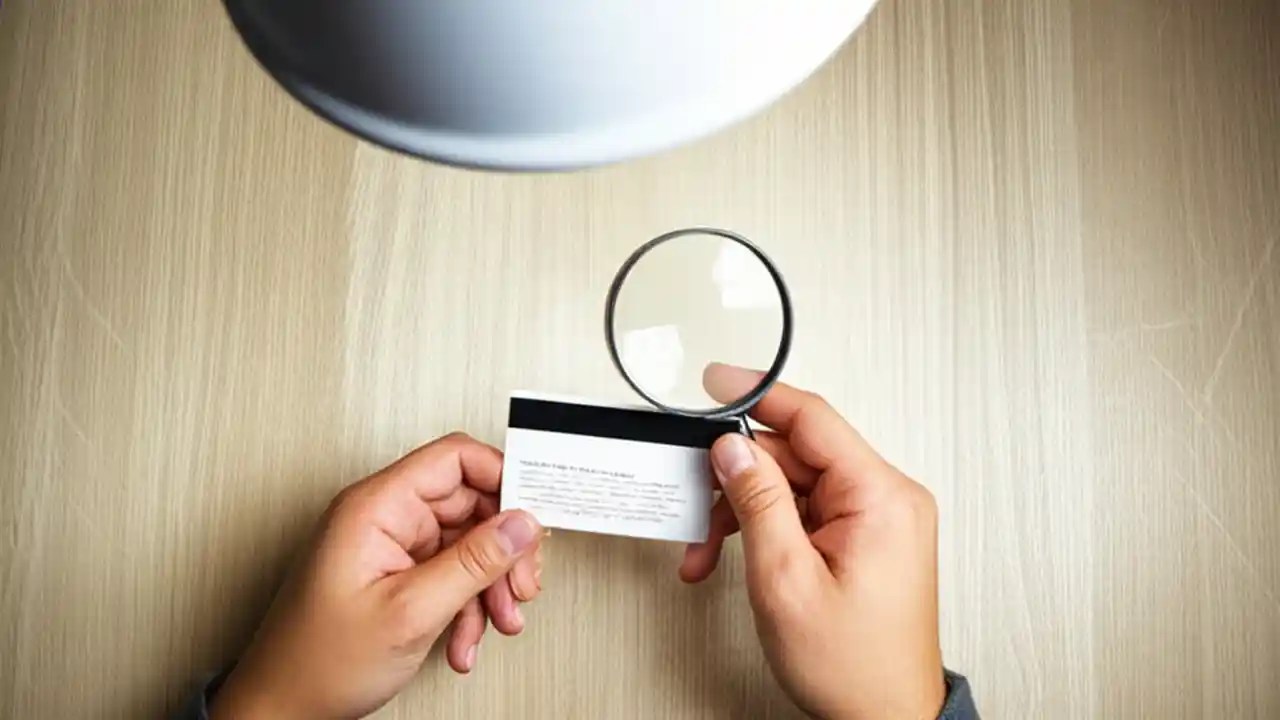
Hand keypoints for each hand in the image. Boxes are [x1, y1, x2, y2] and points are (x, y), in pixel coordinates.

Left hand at [211, 433, 545, 719]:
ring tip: (495, 622)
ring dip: (488, 588)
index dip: (503, 478)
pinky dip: (467, 606)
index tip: (534, 513)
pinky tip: (464, 639)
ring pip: (467, 545)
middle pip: (470, 505)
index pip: (455, 459)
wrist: (282, 708)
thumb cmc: (317, 662)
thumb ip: (473, 562)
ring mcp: (390, 546)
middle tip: (520, 586)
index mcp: (376, 506)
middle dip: (502, 551)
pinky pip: (451, 574)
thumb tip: (520, 524)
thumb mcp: (411, 610)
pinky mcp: (396, 574)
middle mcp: (384, 517)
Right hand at [682, 365, 944, 719]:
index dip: (758, 395)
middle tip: (696, 504)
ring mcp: (879, 518)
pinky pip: (807, 510)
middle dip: (737, 482)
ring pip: (794, 485)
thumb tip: (734, 448)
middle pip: (796, 455)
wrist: (886, 719)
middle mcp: (887, 499)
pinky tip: (738, 555)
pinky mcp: (866, 537)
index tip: (715, 381)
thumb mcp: (785, 581)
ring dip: (744, 513)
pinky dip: (767, 529)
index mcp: (881, 498)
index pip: (813, 418)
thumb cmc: (854, 668)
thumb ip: (758, 502)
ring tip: (708, 552)